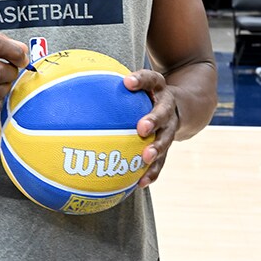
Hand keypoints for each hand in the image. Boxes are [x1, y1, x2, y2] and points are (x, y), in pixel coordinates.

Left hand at [123, 69, 177, 186]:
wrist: (183, 105)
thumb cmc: (147, 93)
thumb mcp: (139, 82)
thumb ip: (115, 82)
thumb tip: (77, 78)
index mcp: (158, 87)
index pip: (150, 79)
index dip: (140, 80)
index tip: (127, 82)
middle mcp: (167, 106)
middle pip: (162, 112)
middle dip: (153, 120)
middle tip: (142, 128)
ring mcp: (170, 126)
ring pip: (166, 137)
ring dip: (156, 148)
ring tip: (146, 157)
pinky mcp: (170, 144)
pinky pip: (162, 160)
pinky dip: (152, 171)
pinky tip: (141, 182)